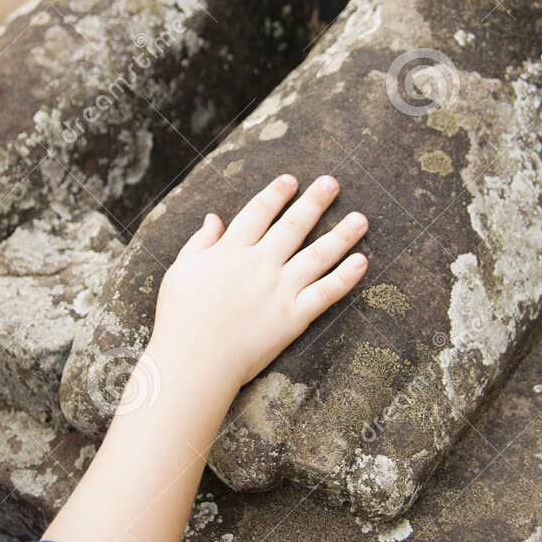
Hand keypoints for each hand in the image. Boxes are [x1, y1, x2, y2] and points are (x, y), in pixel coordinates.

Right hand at [146, 174, 368, 396]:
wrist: (194, 361)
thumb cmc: (180, 318)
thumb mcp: (180, 271)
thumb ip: (200, 242)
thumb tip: (214, 217)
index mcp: (230, 250)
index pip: (258, 212)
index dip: (276, 193)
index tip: (291, 180)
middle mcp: (259, 263)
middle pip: (293, 225)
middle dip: (315, 201)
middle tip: (333, 183)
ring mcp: (279, 289)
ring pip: (317, 254)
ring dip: (341, 234)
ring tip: (361, 219)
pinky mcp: (293, 317)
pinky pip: (325, 293)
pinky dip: (346, 277)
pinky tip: (362, 261)